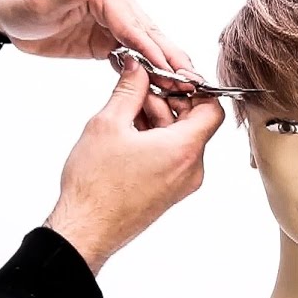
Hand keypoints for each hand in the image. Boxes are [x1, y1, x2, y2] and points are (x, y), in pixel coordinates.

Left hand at [0, 0, 192, 73]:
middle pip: (149, 35)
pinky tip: (166, 86)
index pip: (133, 25)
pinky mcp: (107, 41)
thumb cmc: (20, 0)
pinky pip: (134, 56)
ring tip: (190, 87)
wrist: (6, 11)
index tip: (171, 68)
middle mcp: (116, 5)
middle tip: (195, 82)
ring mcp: (114, 24)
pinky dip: (150, 71)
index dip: (152, 48)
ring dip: (168, 67)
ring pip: (147, 46)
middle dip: (172, 58)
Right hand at [46, 55, 225, 274]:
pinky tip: (127, 136)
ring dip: (158, 121)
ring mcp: (181, 184)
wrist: (85, 229)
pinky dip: (156, 140)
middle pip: (194, 122)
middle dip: (168, 102)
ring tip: (126, 115)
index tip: (169, 81)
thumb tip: (138, 67)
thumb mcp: (108, 124)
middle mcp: (191, 169)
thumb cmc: (96, 185)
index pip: (212, 109)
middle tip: (138, 92)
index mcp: (184, 150)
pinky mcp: (169, 193)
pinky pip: (173, 157)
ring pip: (181, 139)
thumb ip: (129, 90)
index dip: (194, 89)